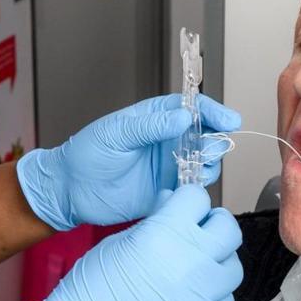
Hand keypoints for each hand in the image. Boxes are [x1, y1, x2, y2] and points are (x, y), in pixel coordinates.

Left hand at [17, 93, 240, 230]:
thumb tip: (183, 117)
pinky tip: (182, 188)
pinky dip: (195, 190)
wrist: (71, 190)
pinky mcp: (167, 191)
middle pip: (206, 136)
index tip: (229, 119)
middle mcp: (167, 141)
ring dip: (209, 166)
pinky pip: (192, 190)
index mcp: (156, 118)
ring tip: (196, 169)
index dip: (214, 112)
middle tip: (210, 148)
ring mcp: (169, 166)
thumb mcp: (116, 132)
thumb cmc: (87, 153)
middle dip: (215, 141)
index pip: (193, 109)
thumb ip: (150, 125)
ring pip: (205, 163)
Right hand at [19, 185, 242, 300]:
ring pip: (233, 266)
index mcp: (165, 232)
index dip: (189, 201)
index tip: (183, 208)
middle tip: (199, 231)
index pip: (198, 198)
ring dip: (218, 262)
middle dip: (214, 225)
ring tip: (197, 266)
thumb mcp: (120, 241)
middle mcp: (190, 260)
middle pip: (228, 229)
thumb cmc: (92, 288)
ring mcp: (201, 293)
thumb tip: (172, 202)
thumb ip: (155, 220)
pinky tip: (197, 295)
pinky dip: (217, 297)